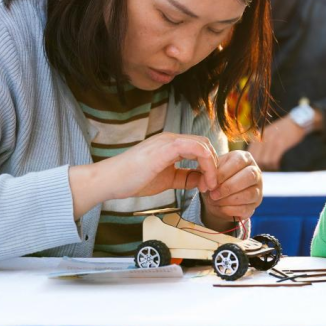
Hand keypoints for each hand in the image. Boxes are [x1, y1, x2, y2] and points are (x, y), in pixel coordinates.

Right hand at [69, 133, 219, 218]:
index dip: (210, 166)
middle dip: (215, 165)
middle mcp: (172, 139)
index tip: (209, 186)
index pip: (200, 148)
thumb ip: (185, 178)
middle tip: (213, 186)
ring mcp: (169, 141)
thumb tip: (203, 181)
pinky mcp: (166, 147)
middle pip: (205, 144)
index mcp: (171, 145)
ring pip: (203, 145)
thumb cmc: (132, 180)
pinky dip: (206, 164)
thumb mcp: (167, 180)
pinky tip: (204, 180)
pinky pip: (196, 148)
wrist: (110, 180)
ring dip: (212, 166)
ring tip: (210, 185)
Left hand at [202, 150, 262, 229]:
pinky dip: (231, 210)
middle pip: (250, 176)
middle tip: (213, 194)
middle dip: (229, 187)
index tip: (211, 183)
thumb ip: (206, 173)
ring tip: (215, 201)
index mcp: (244, 158)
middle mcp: (255, 171)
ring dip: (229, 200)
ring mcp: (258, 188)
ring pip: (250, 194)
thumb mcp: (210, 171)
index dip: (223, 173)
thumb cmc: (216, 178)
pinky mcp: (255, 203)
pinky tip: (221, 208)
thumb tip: (205, 184)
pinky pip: (246, 209)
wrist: (219, 194)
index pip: (238, 162)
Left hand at [246, 116, 306, 170]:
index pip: (250, 152)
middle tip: (265, 169)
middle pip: (256, 158)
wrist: (297, 121)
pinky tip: (277, 165)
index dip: (254, 162)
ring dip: (268, 167)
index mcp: (259, 135)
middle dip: (260, 166)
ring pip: (264, 160)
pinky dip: (275, 165)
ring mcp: (271, 140)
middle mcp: (263, 137)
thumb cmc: (283, 129)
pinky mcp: (281, 144)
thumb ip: (261, 141)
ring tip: (272, 167)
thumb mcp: (268, 132)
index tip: (258, 166)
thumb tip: (256, 156)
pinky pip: (274, 159)